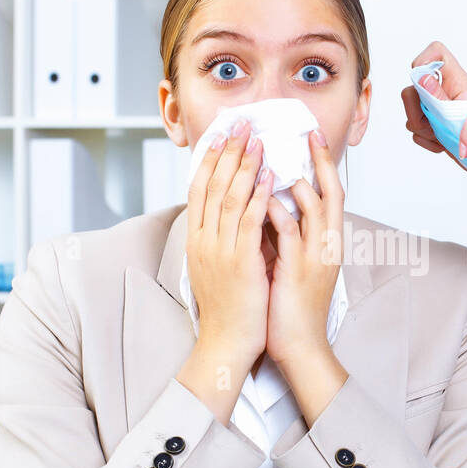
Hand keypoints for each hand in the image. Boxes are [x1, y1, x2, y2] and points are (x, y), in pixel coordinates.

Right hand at [183, 116, 272, 375]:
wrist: (226, 343)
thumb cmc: (227, 309)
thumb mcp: (216, 267)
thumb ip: (221, 238)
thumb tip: (232, 213)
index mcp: (196, 240)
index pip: (199, 189)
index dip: (210, 159)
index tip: (221, 135)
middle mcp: (203, 240)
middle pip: (212, 185)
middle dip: (227, 152)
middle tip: (240, 124)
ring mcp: (219, 249)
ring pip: (230, 196)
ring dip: (245, 165)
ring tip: (257, 140)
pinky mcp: (239, 261)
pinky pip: (249, 220)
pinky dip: (259, 195)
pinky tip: (270, 176)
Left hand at [264, 128, 343, 371]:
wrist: (300, 346)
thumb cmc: (292, 308)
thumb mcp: (295, 264)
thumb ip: (290, 236)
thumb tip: (272, 207)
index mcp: (328, 242)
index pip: (331, 194)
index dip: (323, 165)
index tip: (312, 139)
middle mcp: (328, 244)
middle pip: (332, 190)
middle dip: (319, 159)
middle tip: (307, 131)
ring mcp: (316, 255)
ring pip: (314, 205)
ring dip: (296, 177)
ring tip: (278, 154)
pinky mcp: (299, 268)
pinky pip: (290, 230)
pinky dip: (277, 209)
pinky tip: (262, 194)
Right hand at [400, 40, 466, 175]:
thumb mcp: (463, 114)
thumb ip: (440, 96)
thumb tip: (422, 76)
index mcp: (455, 80)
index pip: (436, 52)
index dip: (424, 60)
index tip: (422, 81)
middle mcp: (442, 90)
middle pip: (413, 84)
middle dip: (416, 108)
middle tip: (432, 123)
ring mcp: (434, 106)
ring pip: (410, 110)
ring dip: (424, 128)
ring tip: (443, 136)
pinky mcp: (429, 123)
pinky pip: (414, 129)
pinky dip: (426, 141)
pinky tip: (441, 143)